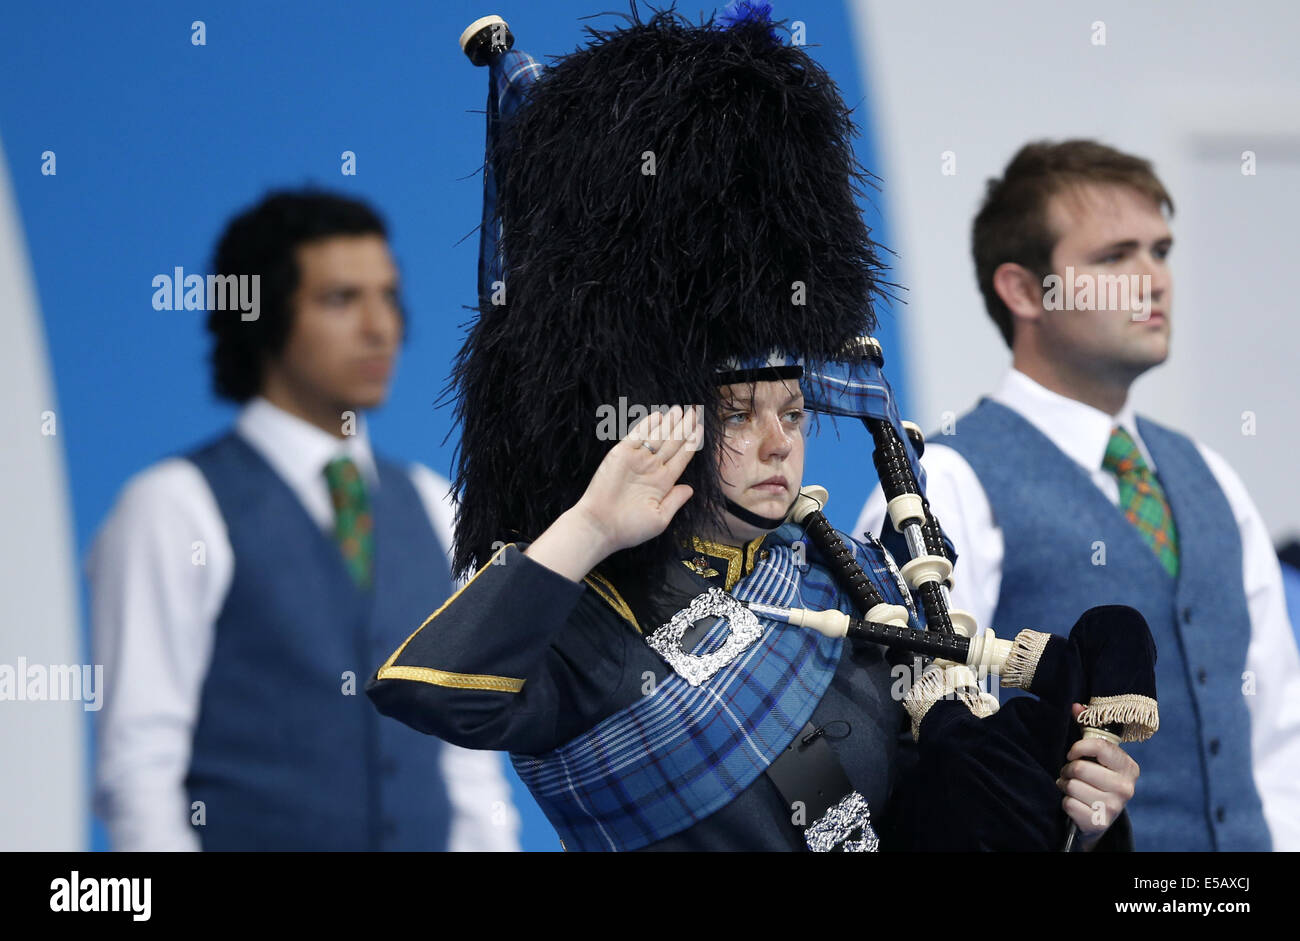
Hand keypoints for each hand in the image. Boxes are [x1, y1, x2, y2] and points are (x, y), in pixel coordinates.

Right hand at [571, 405, 702, 555]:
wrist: (600, 525)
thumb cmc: (629, 528)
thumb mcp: (659, 519)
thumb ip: (675, 501)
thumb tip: (690, 489)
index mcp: (663, 483)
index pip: (681, 458)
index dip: (691, 443)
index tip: (700, 429)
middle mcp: (652, 468)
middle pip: (672, 443)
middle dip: (683, 427)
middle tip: (694, 411)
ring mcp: (637, 460)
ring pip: (657, 437)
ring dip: (669, 423)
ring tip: (681, 410)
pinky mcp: (621, 454)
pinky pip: (637, 436)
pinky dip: (647, 425)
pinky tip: (659, 417)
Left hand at [1057, 703, 1139, 847]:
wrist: (1098, 816)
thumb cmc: (1096, 777)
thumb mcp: (1096, 755)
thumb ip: (1086, 728)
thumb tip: (1076, 706)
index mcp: (1129, 767)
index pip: (1100, 747)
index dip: (1079, 748)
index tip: (1072, 753)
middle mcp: (1126, 788)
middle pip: (1080, 768)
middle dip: (1068, 769)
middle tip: (1071, 773)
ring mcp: (1114, 807)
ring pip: (1072, 786)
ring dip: (1065, 785)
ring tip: (1072, 787)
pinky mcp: (1099, 823)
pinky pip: (1069, 804)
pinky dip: (1066, 802)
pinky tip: (1075, 802)